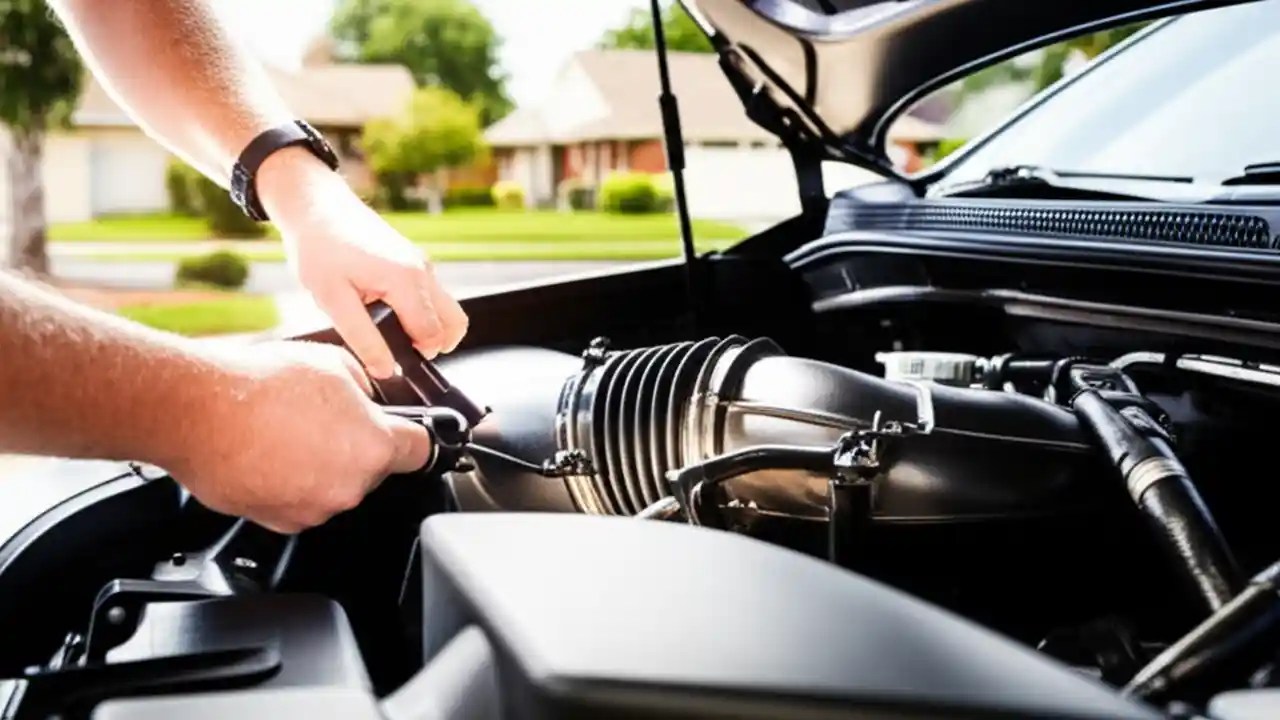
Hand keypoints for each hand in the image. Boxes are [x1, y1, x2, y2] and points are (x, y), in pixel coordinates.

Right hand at [171, 341, 432, 533]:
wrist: (197, 412)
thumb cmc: (260, 386)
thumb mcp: (333, 363)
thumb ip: (365, 386)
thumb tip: (369, 396)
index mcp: (374, 447)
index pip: (421, 451)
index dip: (417, 437)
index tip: (413, 435)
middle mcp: (350, 486)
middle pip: (372, 469)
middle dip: (354, 446)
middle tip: (321, 419)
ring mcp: (315, 508)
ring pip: (334, 487)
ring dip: (319, 465)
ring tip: (286, 433)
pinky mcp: (281, 521)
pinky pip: (300, 501)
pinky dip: (290, 482)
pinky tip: (268, 453)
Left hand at [259, 150, 468, 377]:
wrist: (315, 205)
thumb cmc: (319, 248)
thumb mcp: (332, 299)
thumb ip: (362, 337)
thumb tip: (385, 370)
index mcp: (406, 280)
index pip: (432, 335)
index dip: (414, 355)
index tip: (389, 359)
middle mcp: (423, 271)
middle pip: (454, 323)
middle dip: (432, 344)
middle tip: (395, 348)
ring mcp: (422, 264)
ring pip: (446, 310)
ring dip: (427, 327)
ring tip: (387, 328)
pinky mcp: (415, 261)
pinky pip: (432, 296)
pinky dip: (420, 312)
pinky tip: (384, 309)